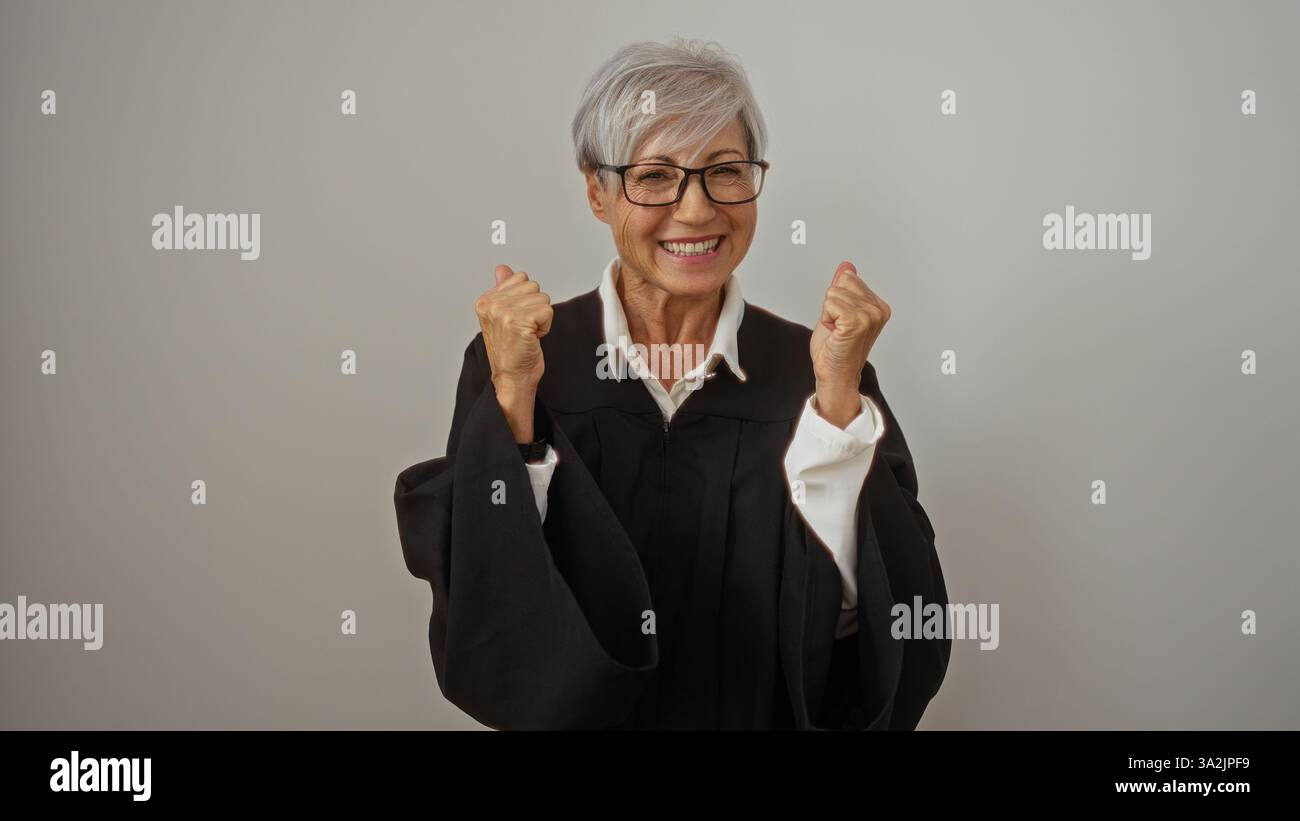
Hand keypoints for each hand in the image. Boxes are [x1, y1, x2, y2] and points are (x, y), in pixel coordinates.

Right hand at [474, 265, 552, 441]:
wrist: (512, 377)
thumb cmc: (511, 350)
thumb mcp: (503, 315)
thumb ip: (503, 289)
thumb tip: (502, 268)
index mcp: (486, 301)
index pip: (519, 279)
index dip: (525, 300)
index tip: (516, 320)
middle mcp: (492, 305)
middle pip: (533, 286)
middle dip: (535, 307)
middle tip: (523, 328)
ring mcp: (504, 313)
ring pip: (542, 298)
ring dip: (541, 317)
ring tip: (527, 333)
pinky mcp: (519, 322)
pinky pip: (547, 311)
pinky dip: (546, 326)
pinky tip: (533, 338)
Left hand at [809, 261, 890, 427]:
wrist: (835, 374)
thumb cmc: (836, 349)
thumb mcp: (838, 311)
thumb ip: (844, 288)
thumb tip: (847, 266)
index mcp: (878, 306)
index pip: (848, 279)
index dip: (837, 300)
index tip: (843, 321)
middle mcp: (878, 310)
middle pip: (841, 283)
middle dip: (832, 305)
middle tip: (838, 327)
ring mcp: (869, 315)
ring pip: (833, 293)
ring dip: (828, 314)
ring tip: (837, 331)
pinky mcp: (857, 321)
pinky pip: (830, 304)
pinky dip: (826, 319)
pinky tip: (835, 333)